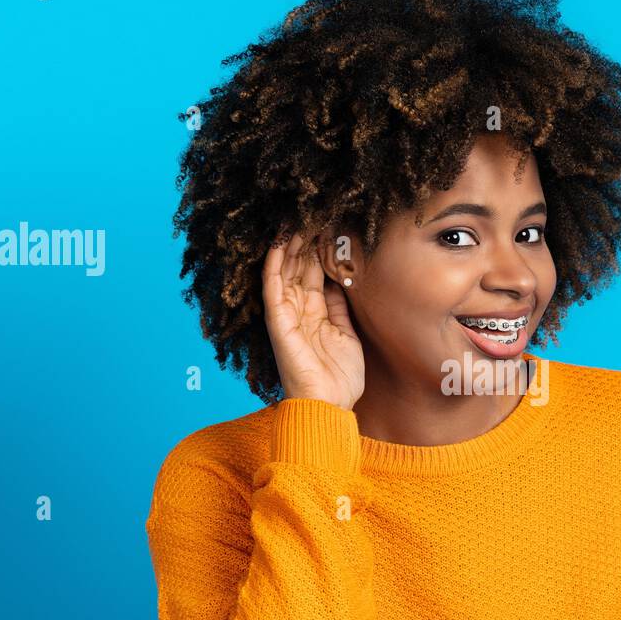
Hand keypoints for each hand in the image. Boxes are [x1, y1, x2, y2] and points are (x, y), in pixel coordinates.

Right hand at [262, 230, 364, 410]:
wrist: (330, 404)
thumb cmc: (340, 378)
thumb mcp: (347, 335)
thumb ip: (341, 309)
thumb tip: (341, 282)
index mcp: (316, 315)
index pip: (315, 276)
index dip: (320, 252)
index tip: (328, 228)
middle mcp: (299, 312)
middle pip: (300, 269)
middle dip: (305, 243)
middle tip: (311, 215)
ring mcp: (287, 316)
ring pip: (285, 272)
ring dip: (289, 246)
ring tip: (295, 221)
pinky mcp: (278, 322)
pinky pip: (273, 288)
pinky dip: (274, 266)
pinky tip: (278, 244)